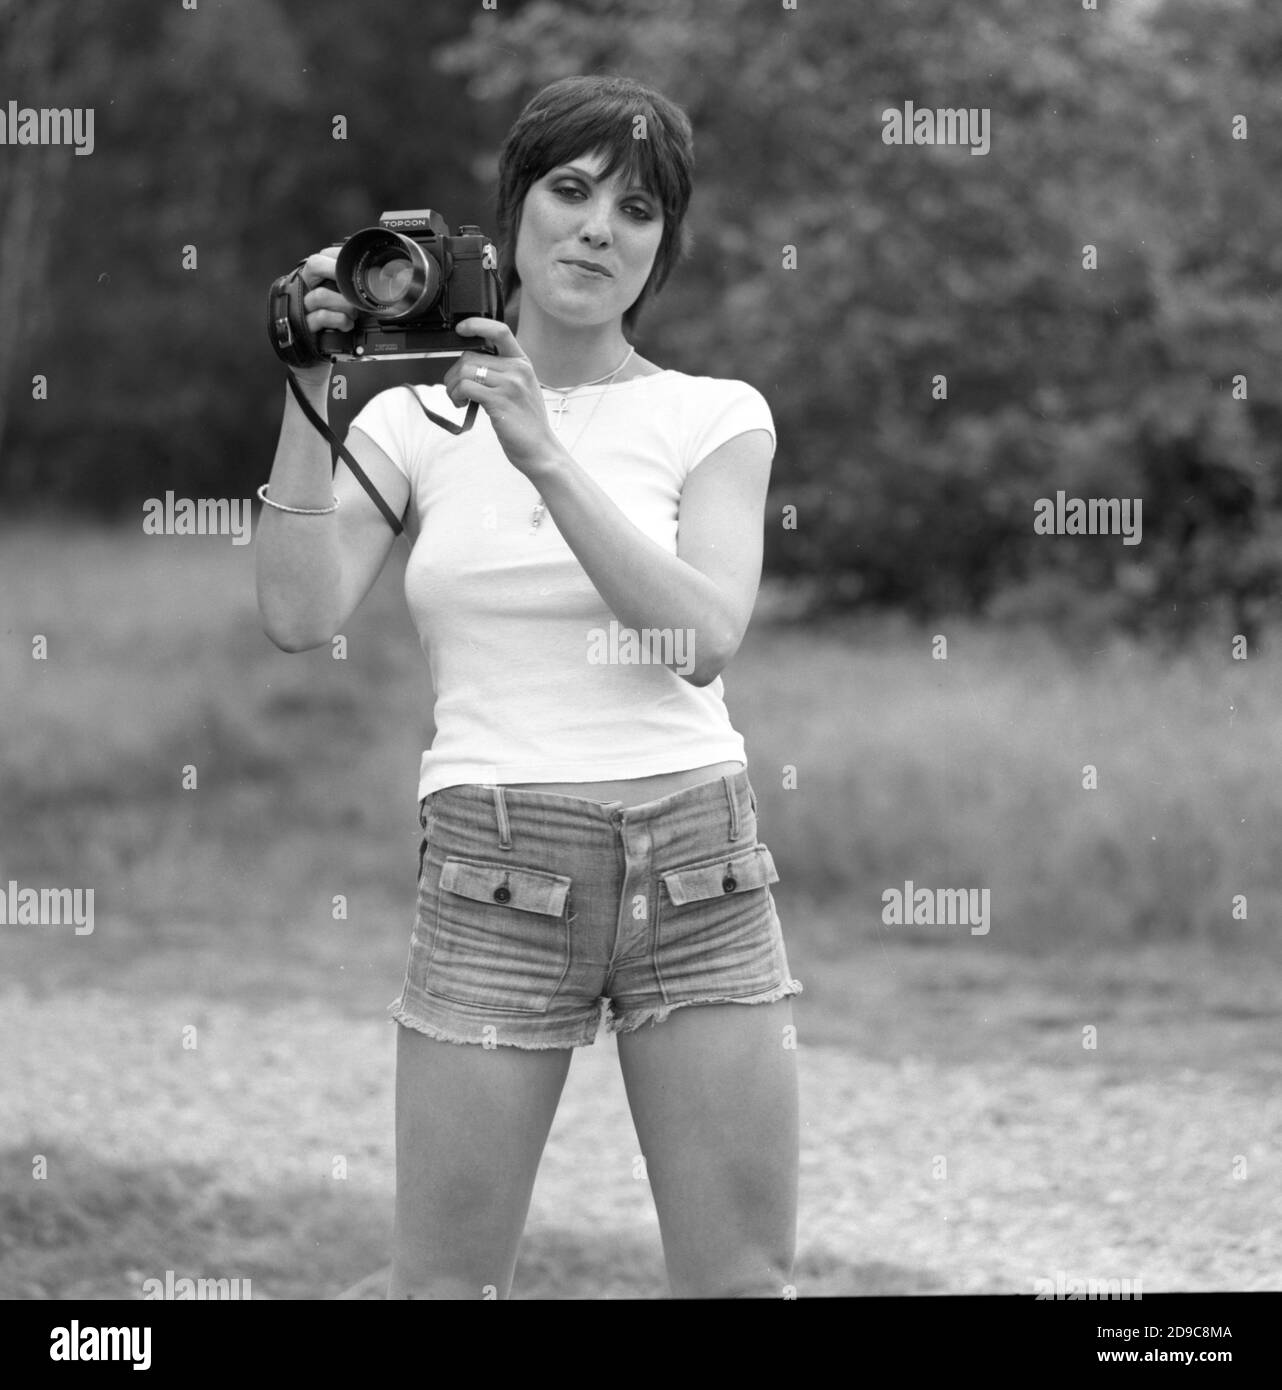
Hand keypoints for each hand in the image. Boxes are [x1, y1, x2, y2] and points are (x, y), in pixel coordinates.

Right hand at [292, 246, 353, 388]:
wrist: (320, 354)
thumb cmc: (335, 325)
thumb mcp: (344, 303)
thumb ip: (354, 289)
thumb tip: (385, 278)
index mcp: (317, 278)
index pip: (324, 256)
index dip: (340, 255)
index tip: (357, 264)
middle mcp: (307, 288)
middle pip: (314, 265)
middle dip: (336, 270)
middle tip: (352, 282)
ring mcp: (304, 306)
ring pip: (320, 294)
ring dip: (343, 304)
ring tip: (354, 313)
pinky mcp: (305, 325)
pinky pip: (319, 317)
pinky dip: (338, 320)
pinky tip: (347, 325)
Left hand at [442, 319, 565, 480]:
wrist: (540, 450)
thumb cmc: (527, 423)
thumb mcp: (521, 390)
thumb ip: (503, 374)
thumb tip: (470, 365)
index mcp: (523, 363)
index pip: (500, 331)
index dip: (477, 325)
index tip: (461, 329)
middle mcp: (518, 370)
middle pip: (472, 356)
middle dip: (454, 372)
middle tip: (454, 388)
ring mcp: (510, 385)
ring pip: (465, 371)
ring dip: (452, 385)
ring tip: (457, 398)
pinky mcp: (499, 401)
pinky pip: (466, 387)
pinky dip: (456, 395)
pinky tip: (461, 404)